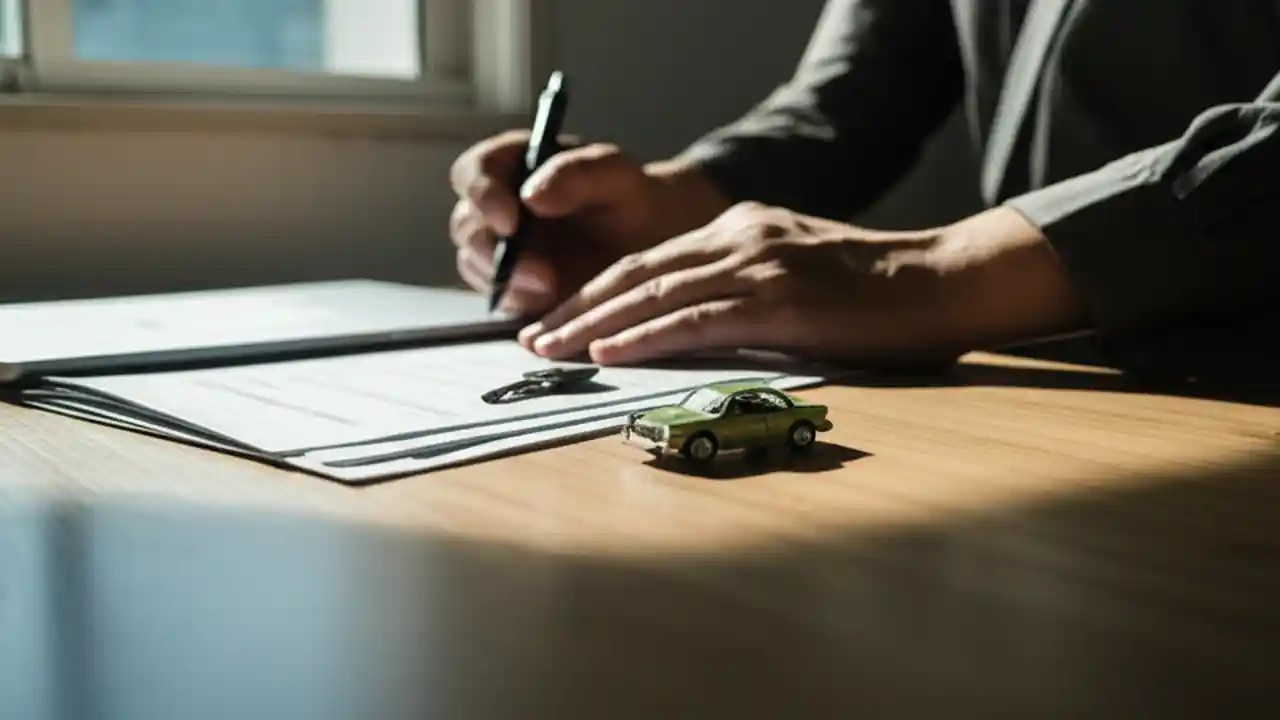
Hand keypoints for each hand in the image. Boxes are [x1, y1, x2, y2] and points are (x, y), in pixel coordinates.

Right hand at [449, 131, 729, 314]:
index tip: (511, 220)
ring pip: (474, 262)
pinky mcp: (510, 283)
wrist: (650, 241)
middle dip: (493, 250)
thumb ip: (576, 173)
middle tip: (538, 270)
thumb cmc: (628, 197)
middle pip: (466, 224)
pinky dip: (517, 301)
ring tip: (550, 288)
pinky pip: (497, 295)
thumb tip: (531, 195)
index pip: (472, 171)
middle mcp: (496, 204)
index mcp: (511, 164)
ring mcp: (499, 247)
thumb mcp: (613, 174)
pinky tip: (548, 304)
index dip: (481, 194)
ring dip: (506, 279)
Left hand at [517, 203, 1086, 365]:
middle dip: (576, 309)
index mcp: (741, 230)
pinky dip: (646, 337)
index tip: (555, 323)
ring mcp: (760, 265)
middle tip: (531, 340)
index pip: (648, 261)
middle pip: (636, 273)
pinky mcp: (781, 302)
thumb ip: (743, 291)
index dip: (594, 294)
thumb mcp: (796, 273)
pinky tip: (610, 354)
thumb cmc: (875, 292)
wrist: (944, 281)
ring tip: (550, 352)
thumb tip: (688, 328)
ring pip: (656, 294)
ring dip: (594, 326)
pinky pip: (698, 320)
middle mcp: (740, 238)